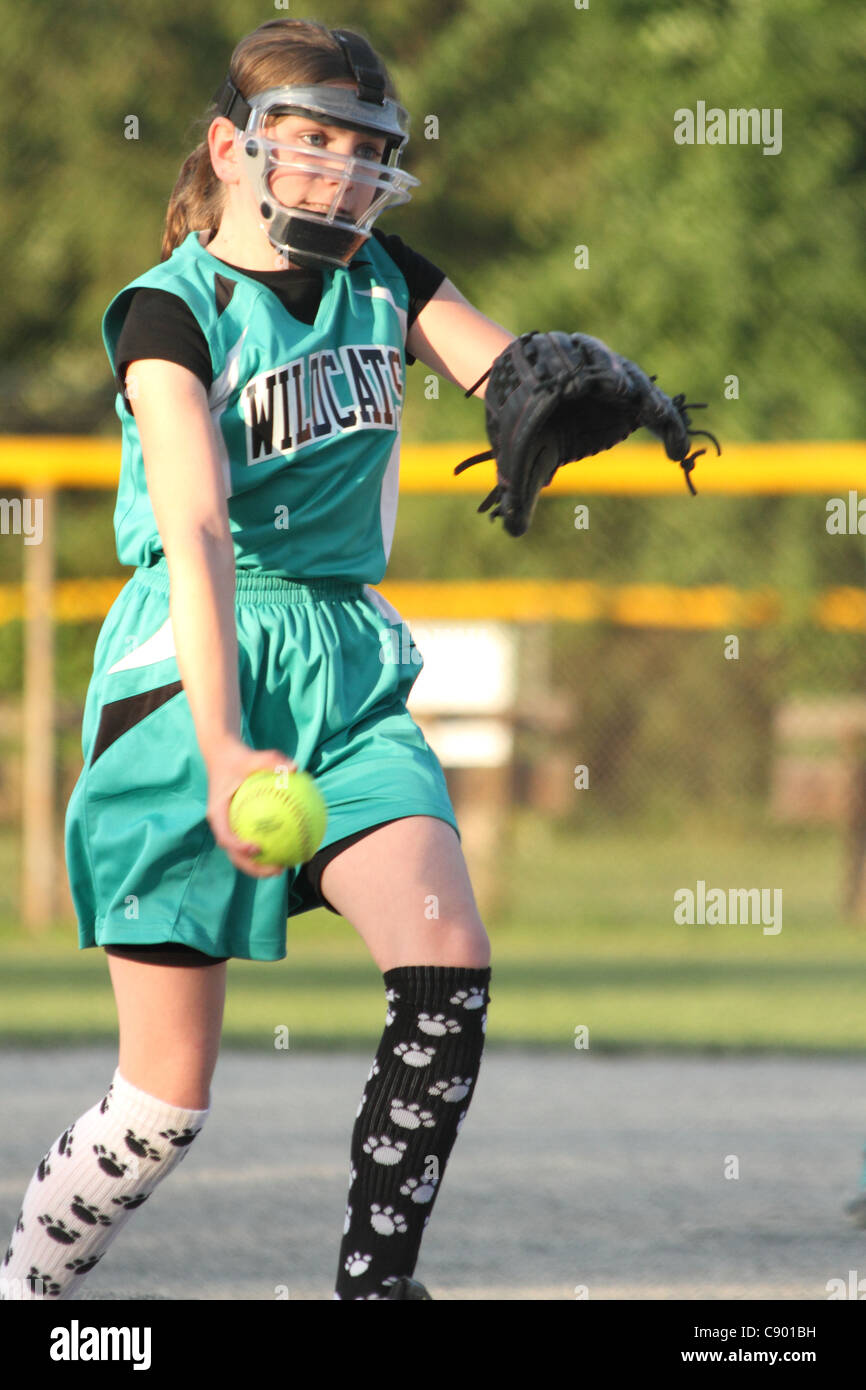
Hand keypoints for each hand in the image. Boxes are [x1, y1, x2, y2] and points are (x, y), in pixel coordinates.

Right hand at [205, 738, 298, 877]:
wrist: (224, 756)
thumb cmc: (239, 758)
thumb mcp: (254, 757)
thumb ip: (272, 761)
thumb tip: (295, 767)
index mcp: (217, 813)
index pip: (225, 836)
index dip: (238, 847)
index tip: (257, 849)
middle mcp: (221, 824)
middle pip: (234, 855)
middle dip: (254, 867)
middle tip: (277, 869)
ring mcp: (228, 828)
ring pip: (241, 855)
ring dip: (260, 867)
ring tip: (284, 868)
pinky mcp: (236, 827)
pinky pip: (251, 842)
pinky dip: (266, 849)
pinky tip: (289, 849)